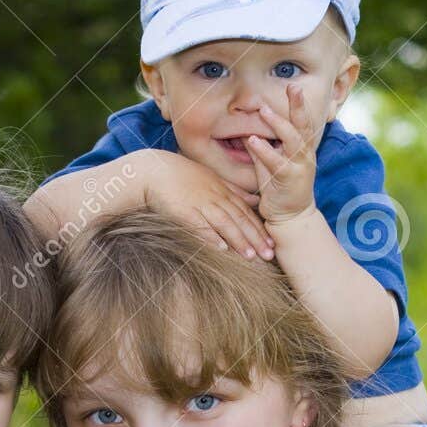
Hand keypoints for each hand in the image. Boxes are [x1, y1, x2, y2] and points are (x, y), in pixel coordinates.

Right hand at [137, 149, 273, 258]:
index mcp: (222, 191)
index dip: (260, 229)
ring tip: (251, 256)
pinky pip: (199, 225)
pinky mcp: (183, 210)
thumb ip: (235, 190)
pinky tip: (221, 248)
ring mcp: (199, 203)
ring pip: (223, 223)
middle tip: (269, 255)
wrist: (154, 170)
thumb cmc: (183, 175)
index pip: (245, 212)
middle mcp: (214, 197)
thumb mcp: (212, 178)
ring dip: (238, 240)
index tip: (272, 243)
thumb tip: (256, 199)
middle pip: (239, 220)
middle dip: (255, 238)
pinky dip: (210, 236)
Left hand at [244, 84, 319, 223]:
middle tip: (292, 87)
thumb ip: (261, 148)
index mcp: (302, 149)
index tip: (294, 87)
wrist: (290, 218)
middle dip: (299, 106)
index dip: (299, 105)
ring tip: (264, 110)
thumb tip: (247, 131)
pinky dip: (264, 150)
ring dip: (279, 124)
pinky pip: (277, 162)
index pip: (303, 122)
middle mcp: (304, 155)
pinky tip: (253, 140)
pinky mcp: (290, 180)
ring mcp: (299, 167)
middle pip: (304, 126)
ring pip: (293, 140)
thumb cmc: (280, 189)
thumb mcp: (270, 164)